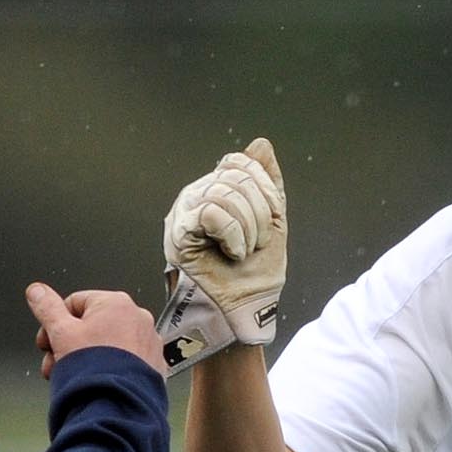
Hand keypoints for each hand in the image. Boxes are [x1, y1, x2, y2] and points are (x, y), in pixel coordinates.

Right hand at [27, 283, 161, 376]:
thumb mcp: (60, 333)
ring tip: (75, 376)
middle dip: (69, 345)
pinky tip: (98, 382)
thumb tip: (37, 291)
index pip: (74, 303)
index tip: (47, 342)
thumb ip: (47, 308)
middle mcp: (138, 318)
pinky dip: (110, 369)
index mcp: (115, 303)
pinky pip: (125, 361)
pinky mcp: (154, 365)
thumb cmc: (92, 370)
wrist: (117, 407)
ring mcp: (149, 342)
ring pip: (108, 345)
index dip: (54, 324)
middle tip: (57, 363)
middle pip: (91, 325)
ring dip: (87, 358)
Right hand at [156, 138, 286, 371]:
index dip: (264, 188)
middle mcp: (194, 196)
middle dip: (260, 212)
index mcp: (215, 190)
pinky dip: (234, 234)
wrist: (248, 307)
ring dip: (249, 227)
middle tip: (257, 242)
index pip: (241, 163)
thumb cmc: (256, 272)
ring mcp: (183, 213)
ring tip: (244, 251)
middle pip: (235, 175)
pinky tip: (232, 253)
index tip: (272, 219)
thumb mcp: (272, 219)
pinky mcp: (178, 233)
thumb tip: (261, 144)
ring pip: (225, 192)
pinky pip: (214, 211)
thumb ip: (266, 181)